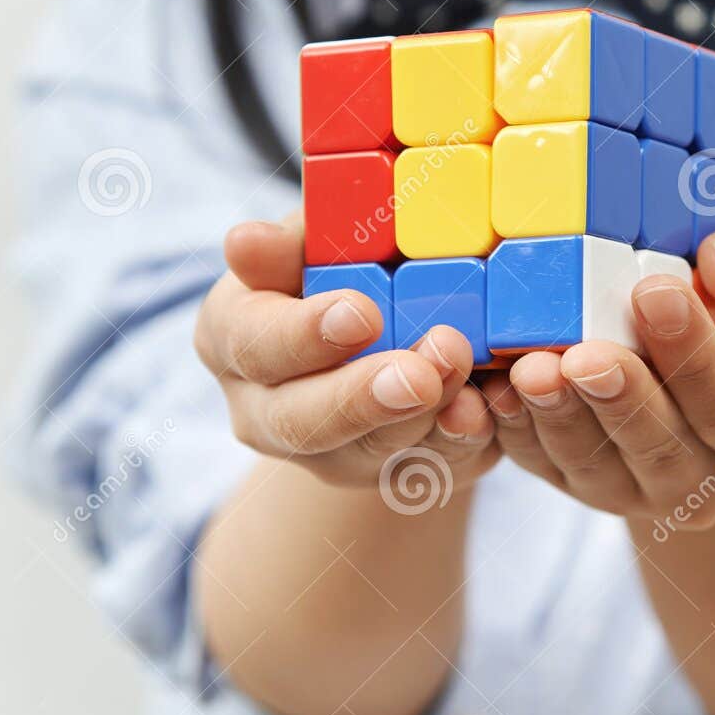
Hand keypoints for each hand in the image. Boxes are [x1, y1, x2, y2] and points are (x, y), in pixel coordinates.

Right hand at [195, 213, 499, 489]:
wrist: (384, 325)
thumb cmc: (338, 263)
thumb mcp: (312, 238)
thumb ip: (286, 244)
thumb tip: (243, 242)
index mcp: (233, 338)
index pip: (255, 345)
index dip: (305, 334)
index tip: (361, 314)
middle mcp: (265, 410)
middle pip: (301, 422)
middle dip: (363, 399)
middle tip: (417, 373)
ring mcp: (326, 454)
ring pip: (368, 452)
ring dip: (421, 417)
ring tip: (461, 375)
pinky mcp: (386, 475)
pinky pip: (423, 469)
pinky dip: (457, 441)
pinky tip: (481, 412)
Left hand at [479, 209, 714, 529]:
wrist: (688, 343)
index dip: (698, 357)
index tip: (656, 294)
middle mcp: (705, 480)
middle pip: (662, 451)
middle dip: (621, 401)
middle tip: (583, 355)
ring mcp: (633, 490)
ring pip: (592, 464)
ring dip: (558, 417)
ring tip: (531, 368)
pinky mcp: (571, 480)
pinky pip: (538, 462)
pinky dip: (512, 427)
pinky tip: (490, 386)